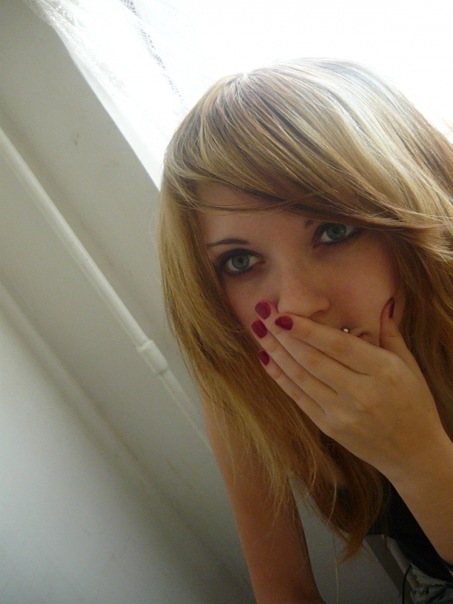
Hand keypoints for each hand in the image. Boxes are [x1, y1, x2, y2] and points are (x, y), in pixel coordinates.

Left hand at [252, 300, 445, 477]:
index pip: (338, 346)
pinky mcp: (328, 426)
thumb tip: (383, 302)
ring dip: (275, 351)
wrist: (414, 455)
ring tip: (258, 330)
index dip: (307, 330)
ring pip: (300, 376)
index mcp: (382, 371)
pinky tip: (265, 357)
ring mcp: (341, 413)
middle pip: (312, 359)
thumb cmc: (414, 404)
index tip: (283, 313)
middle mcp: (360, 392)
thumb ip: (391, 334)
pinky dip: (280, 376)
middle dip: (283, 334)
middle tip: (262, 312)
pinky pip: (298, 397)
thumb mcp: (409, 366)